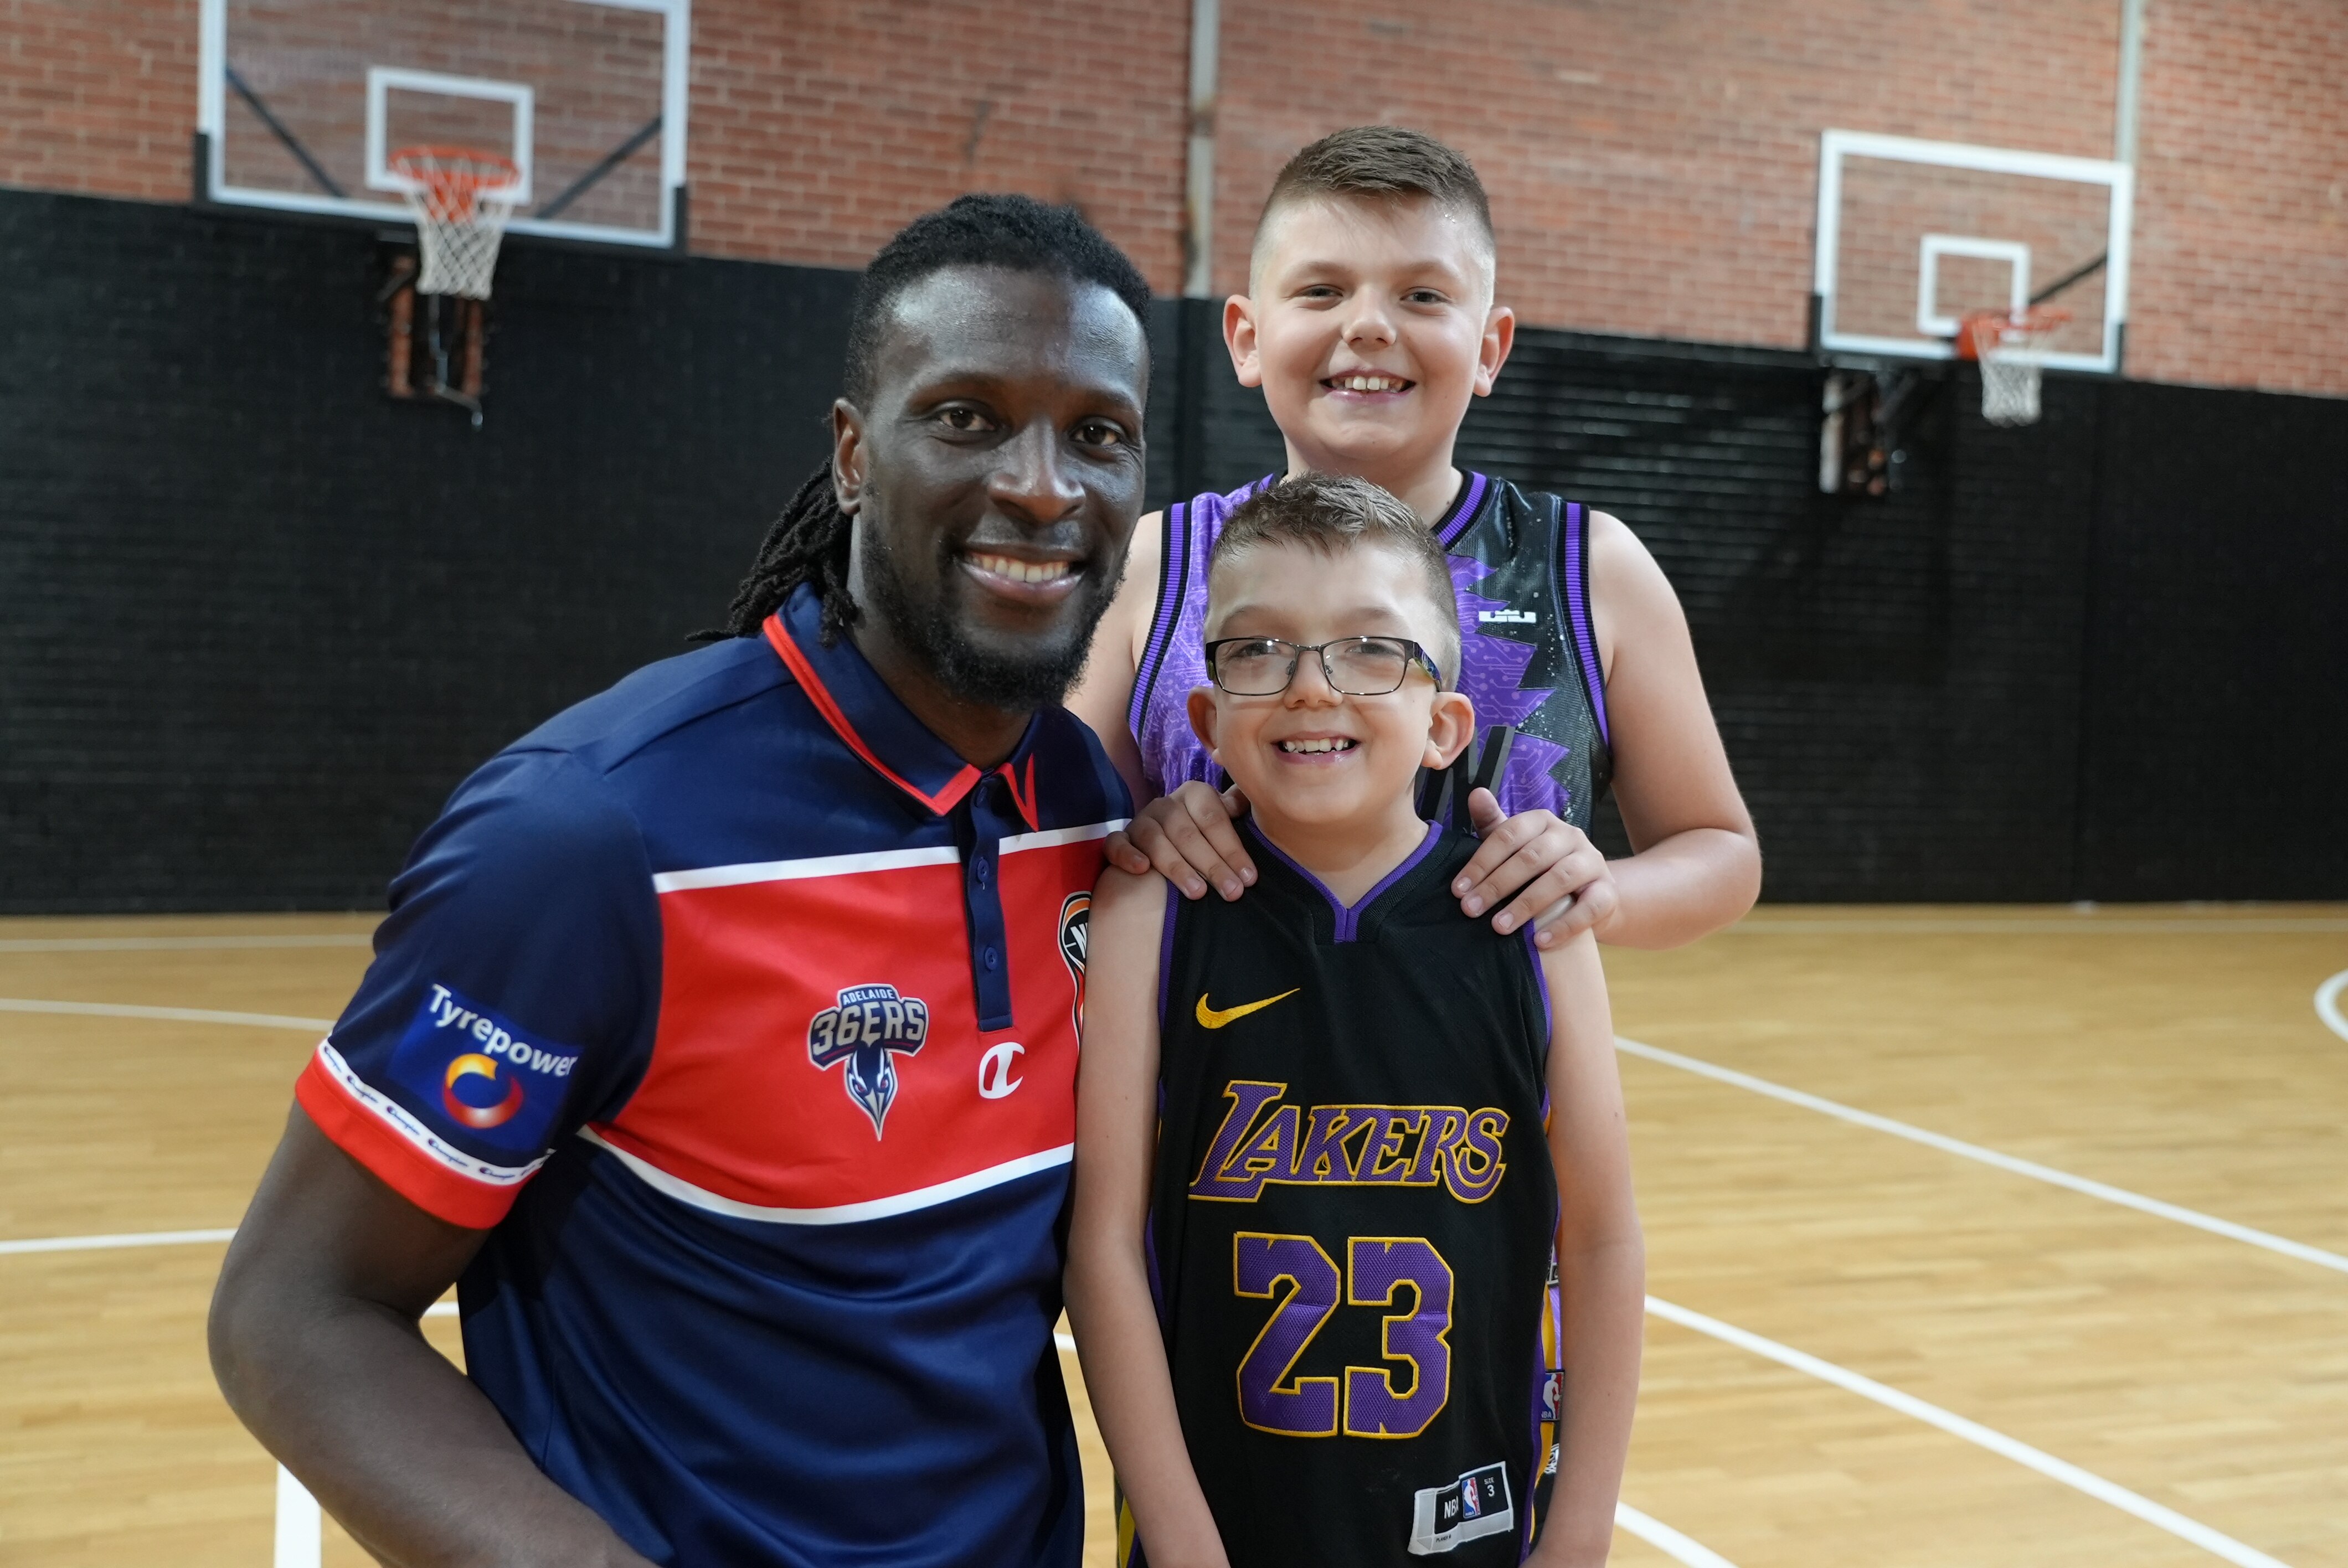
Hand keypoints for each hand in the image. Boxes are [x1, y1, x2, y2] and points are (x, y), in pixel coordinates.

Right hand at [1104, 781, 1256, 900]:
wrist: (1170, 844)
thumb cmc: (1205, 835)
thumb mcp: (1224, 818)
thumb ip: (1237, 808)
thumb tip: (1256, 797)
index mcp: (1194, 794)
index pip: (1214, 820)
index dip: (1233, 849)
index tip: (1249, 878)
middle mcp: (1166, 804)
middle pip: (1188, 834)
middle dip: (1213, 865)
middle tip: (1232, 892)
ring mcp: (1141, 821)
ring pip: (1156, 841)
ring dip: (1177, 867)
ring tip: (1198, 893)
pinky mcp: (1120, 839)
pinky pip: (1117, 844)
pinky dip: (1127, 855)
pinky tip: (1142, 869)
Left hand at [1455, 789, 1616, 945]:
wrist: (1589, 895)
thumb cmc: (1541, 868)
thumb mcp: (1516, 846)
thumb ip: (1494, 825)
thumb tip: (1475, 794)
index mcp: (1542, 821)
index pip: (1508, 835)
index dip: (1481, 862)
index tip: (1458, 890)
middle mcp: (1570, 836)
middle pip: (1531, 857)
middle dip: (1497, 885)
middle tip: (1471, 910)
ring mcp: (1592, 862)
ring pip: (1559, 879)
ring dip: (1526, 904)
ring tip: (1499, 927)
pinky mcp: (1607, 892)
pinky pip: (1589, 908)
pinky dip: (1564, 926)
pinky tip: (1539, 942)